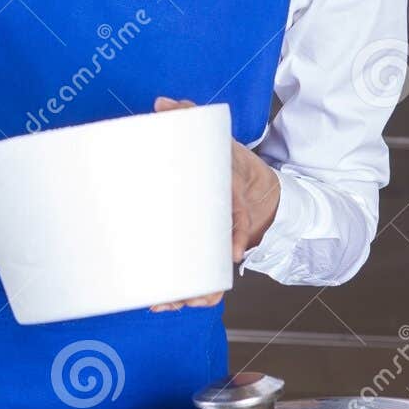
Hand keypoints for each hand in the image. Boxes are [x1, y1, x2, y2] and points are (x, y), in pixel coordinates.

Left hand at [149, 95, 280, 311]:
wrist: (247, 182)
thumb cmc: (225, 161)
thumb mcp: (215, 137)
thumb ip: (189, 115)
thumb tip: (161, 104)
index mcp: (231, 198)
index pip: (240, 218)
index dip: (238, 235)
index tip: (234, 253)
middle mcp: (225, 225)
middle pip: (219, 258)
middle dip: (204, 281)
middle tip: (183, 295)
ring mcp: (215, 239)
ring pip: (208, 273)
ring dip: (192, 293)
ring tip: (167, 304)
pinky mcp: (204, 248)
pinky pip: (200, 274)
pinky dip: (188, 291)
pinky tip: (165, 303)